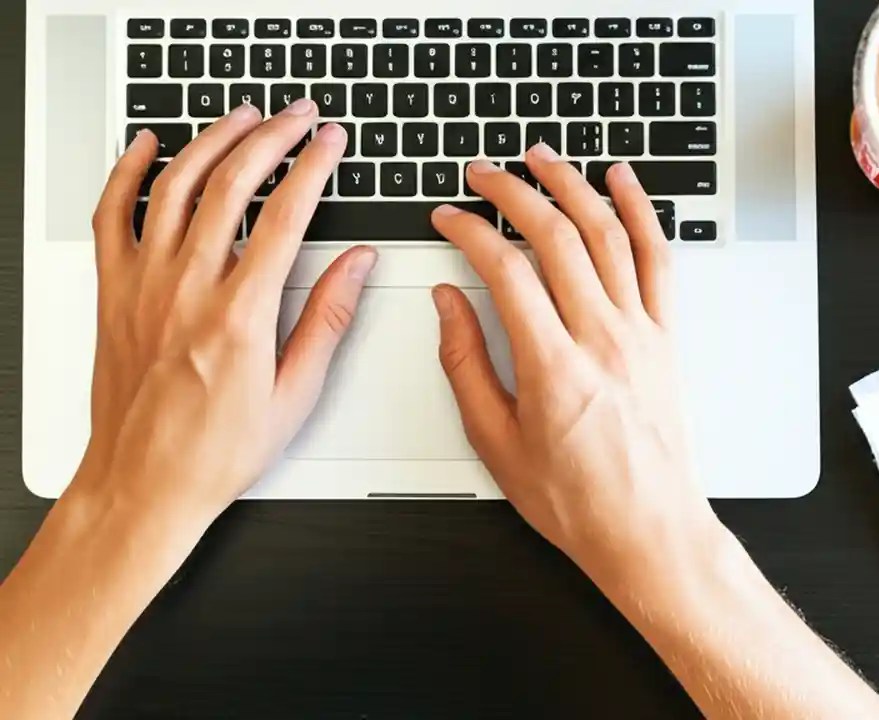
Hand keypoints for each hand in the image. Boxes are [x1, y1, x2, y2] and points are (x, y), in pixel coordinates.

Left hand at [78, 100, 375, 522]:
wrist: (143, 483)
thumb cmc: (216, 450)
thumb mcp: (295, 394)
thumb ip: (328, 319)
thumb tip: (358, 264)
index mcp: (241, 314)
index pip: (286, 214)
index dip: (314, 166)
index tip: (330, 140)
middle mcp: (188, 289)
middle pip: (232, 184)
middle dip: (272, 137)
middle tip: (297, 116)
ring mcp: (144, 285)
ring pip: (176, 186)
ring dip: (212, 140)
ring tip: (243, 117)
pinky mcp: (114, 291)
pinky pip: (112, 214)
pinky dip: (128, 171)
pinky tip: (147, 146)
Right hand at [431, 145, 719, 585]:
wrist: (649, 531)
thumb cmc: (577, 502)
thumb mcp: (497, 443)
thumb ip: (466, 366)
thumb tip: (449, 304)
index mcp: (553, 366)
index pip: (506, 268)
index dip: (469, 230)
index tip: (447, 218)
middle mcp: (602, 339)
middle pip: (557, 237)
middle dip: (513, 192)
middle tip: (483, 173)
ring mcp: (641, 333)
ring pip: (608, 235)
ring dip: (573, 186)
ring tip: (542, 158)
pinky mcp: (666, 337)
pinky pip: (658, 259)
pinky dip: (641, 213)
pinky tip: (624, 183)